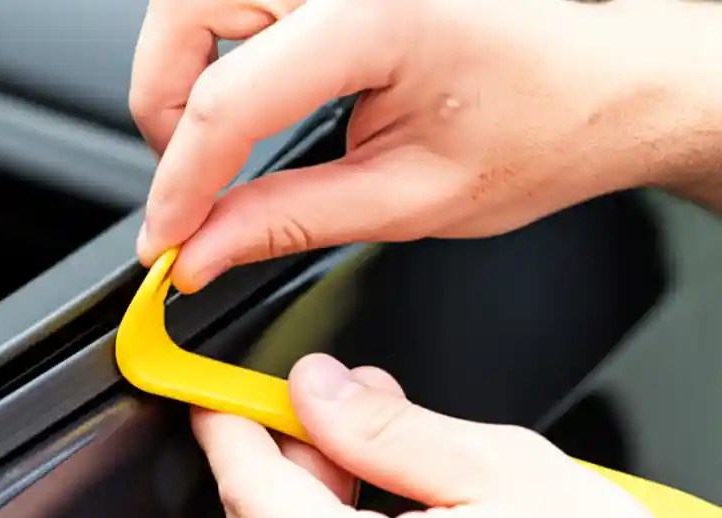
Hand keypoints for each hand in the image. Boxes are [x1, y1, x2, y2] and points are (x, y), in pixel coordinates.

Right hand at [130, 0, 721, 291]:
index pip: (227, 99)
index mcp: (378, 12)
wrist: (602, 84)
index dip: (179, 182)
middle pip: (185, 16)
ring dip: (184, 73)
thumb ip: (284, 220)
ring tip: (218, 146)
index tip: (164, 238)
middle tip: (189, 187)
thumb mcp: (405, 200)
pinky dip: (218, 49)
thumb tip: (200, 246)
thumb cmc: (543, 126)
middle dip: (165, 109)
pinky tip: (245, 98)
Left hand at [192, 353, 721, 517]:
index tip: (214, 390)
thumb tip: (315, 391)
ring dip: (336, 495)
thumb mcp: (502, 474)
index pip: (248, 488)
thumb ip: (385, 428)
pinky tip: (413, 516)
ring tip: (407, 458)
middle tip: (349, 399)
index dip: (226, 425)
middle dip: (300, 449)